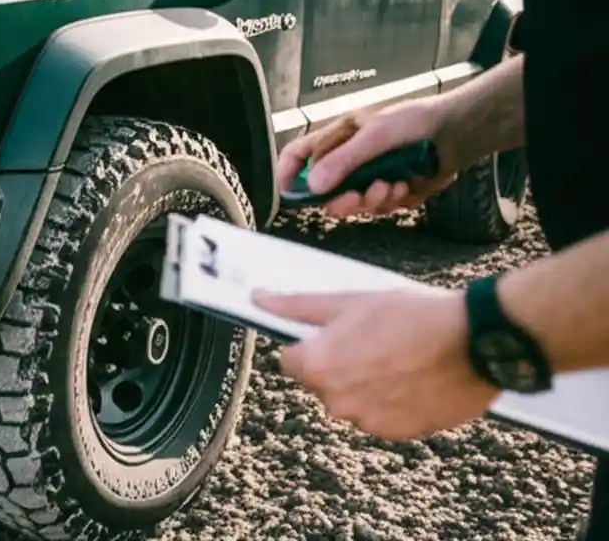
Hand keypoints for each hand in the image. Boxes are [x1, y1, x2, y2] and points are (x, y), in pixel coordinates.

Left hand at [252, 287, 499, 440]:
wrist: (473, 342)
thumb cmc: (412, 316)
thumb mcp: (349, 301)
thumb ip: (297, 306)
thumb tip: (259, 299)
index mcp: (318, 368)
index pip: (290, 361)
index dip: (311, 345)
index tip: (335, 335)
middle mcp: (337, 402)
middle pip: (321, 382)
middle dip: (338, 365)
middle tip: (374, 341)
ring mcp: (368, 421)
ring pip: (352, 401)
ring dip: (366, 384)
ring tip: (398, 357)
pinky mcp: (399, 433)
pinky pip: (382, 416)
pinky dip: (392, 401)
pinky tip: (413, 377)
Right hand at [276, 100, 458, 217]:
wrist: (458, 133)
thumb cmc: (417, 121)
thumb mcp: (374, 136)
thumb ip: (343, 161)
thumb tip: (312, 185)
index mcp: (338, 138)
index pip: (298, 155)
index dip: (287, 173)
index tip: (286, 192)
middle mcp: (350, 159)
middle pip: (324, 190)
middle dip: (341, 198)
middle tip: (354, 197)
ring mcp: (369, 176)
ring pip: (353, 203)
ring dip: (371, 199)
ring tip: (390, 184)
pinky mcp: (389, 191)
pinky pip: (379, 207)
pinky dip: (392, 199)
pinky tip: (405, 184)